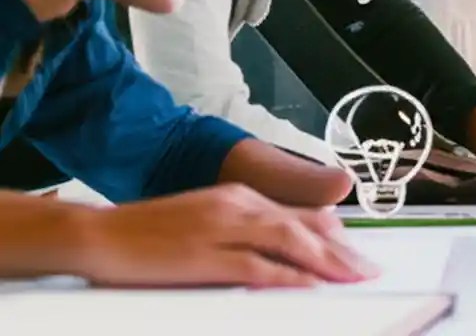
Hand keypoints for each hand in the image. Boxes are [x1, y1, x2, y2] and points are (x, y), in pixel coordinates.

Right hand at [76, 184, 378, 287]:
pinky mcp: (206, 254)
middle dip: (342, 251)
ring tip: (354, 278)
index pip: (302, 213)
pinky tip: (311, 287)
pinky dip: (289, 276)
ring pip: (290, 242)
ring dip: (327, 262)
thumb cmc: (149, 233)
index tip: (357, 253)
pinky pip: (259, 267)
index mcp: (240, 195)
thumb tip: (285, 246)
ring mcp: (223, 228)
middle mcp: (239, 205)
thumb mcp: (208, 218)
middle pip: (305, 227)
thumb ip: (246, 229)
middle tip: (369, 270)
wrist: (100, 234)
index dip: (335, 235)